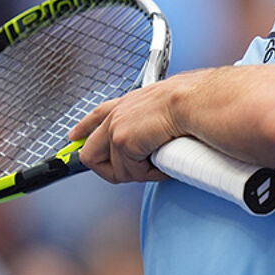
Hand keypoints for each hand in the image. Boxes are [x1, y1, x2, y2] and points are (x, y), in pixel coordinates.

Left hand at [68, 72, 202, 183]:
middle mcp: (118, 113)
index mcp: (130, 102)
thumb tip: (165, 136)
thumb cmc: (197, 101)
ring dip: (137, 172)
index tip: (75, 137)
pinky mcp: (123, 143)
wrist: (199, 100)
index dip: (84, 129)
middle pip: (90, 152)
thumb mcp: (171, 105)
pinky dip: (149, 174)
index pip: (97, 114)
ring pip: (113, 168)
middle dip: (110, 168)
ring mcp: (117, 128)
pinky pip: (128, 172)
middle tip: (135, 171)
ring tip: (160, 163)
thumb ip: (158, 119)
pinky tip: (163, 163)